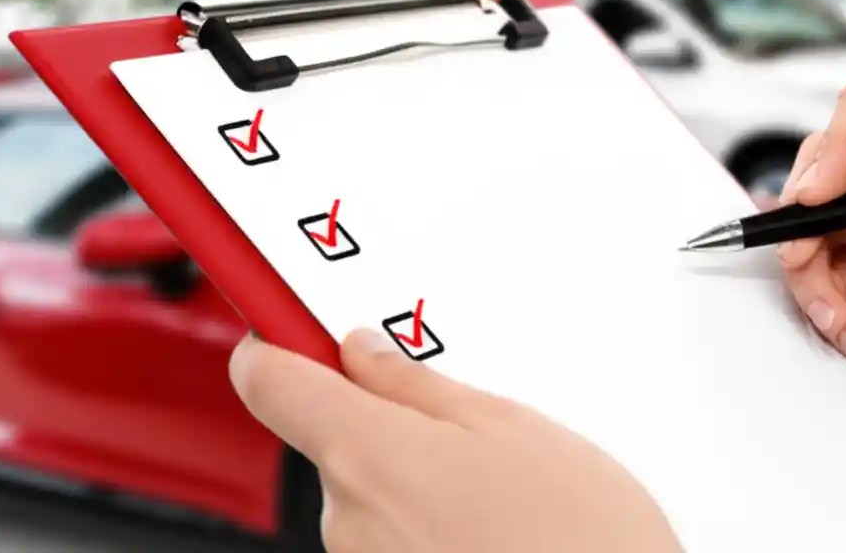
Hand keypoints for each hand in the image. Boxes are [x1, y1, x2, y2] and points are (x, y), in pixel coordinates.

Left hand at [229, 331, 680, 552]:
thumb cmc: (578, 538)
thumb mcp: (510, 426)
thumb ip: (420, 383)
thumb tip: (364, 351)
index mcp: (366, 453)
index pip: (267, 376)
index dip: (278, 336)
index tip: (289, 315)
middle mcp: (346, 517)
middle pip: (330, 434)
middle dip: (387, 416)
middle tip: (461, 420)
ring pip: (368, 487)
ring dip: (417, 474)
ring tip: (497, 487)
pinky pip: (390, 535)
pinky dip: (429, 521)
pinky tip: (491, 526)